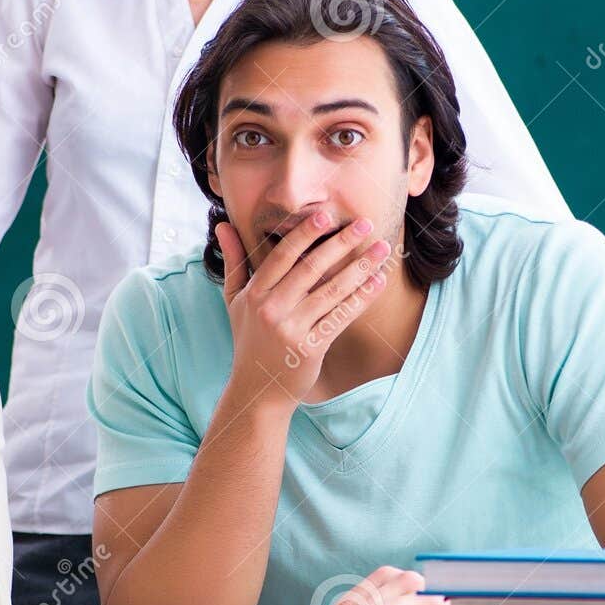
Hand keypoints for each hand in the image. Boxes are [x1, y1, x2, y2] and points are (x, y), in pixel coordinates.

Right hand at [216, 211, 390, 405]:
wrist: (258, 389)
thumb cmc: (248, 339)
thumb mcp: (234, 300)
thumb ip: (233, 261)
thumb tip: (223, 225)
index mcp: (255, 293)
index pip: (282, 256)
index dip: (305, 234)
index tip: (327, 215)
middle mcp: (271, 309)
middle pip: (310, 268)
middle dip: (340, 243)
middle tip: (365, 223)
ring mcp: (290, 329)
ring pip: (331, 290)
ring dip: (360, 267)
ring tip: (382, 248)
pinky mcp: (310, 348)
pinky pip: (340, 316)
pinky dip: (361, 298)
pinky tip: (378, 281)